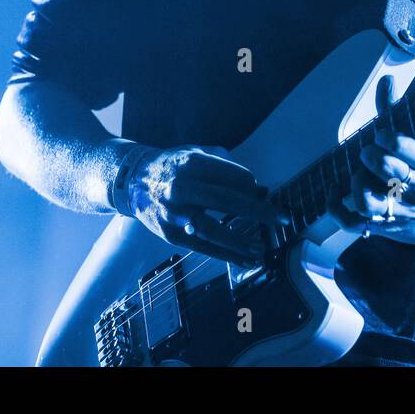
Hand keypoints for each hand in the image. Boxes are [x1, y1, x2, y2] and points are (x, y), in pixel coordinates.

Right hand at [128, 146, 282, 264]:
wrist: (131, 180)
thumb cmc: (172, 166)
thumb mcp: (196, 153)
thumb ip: (226, 166)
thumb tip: (259, 187)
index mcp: (191, 163)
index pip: (233, 177)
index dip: (252, 186)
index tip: (262, 192)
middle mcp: (181, 188)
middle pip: (226, 200)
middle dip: (259, 211)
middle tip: (283, 219)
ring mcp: (174, 214)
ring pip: (212, 230)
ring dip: (240, 241)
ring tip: (262, 248)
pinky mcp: (170, 234)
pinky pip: (202, 247)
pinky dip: (226, 255)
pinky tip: (246, 260)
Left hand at [335, 76, 414, 253]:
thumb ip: (398, 116)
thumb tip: (386, 80)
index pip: (405, 150)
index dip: (387, 139)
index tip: (381, 135)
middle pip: (388, 172)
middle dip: (372, 157)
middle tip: (368, 153)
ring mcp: (401, 213)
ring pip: (370, 202)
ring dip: (358, 184)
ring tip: (360, 175)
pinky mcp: (384, 228)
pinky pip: (353, 223)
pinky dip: (336, 208)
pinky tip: (335, 191)